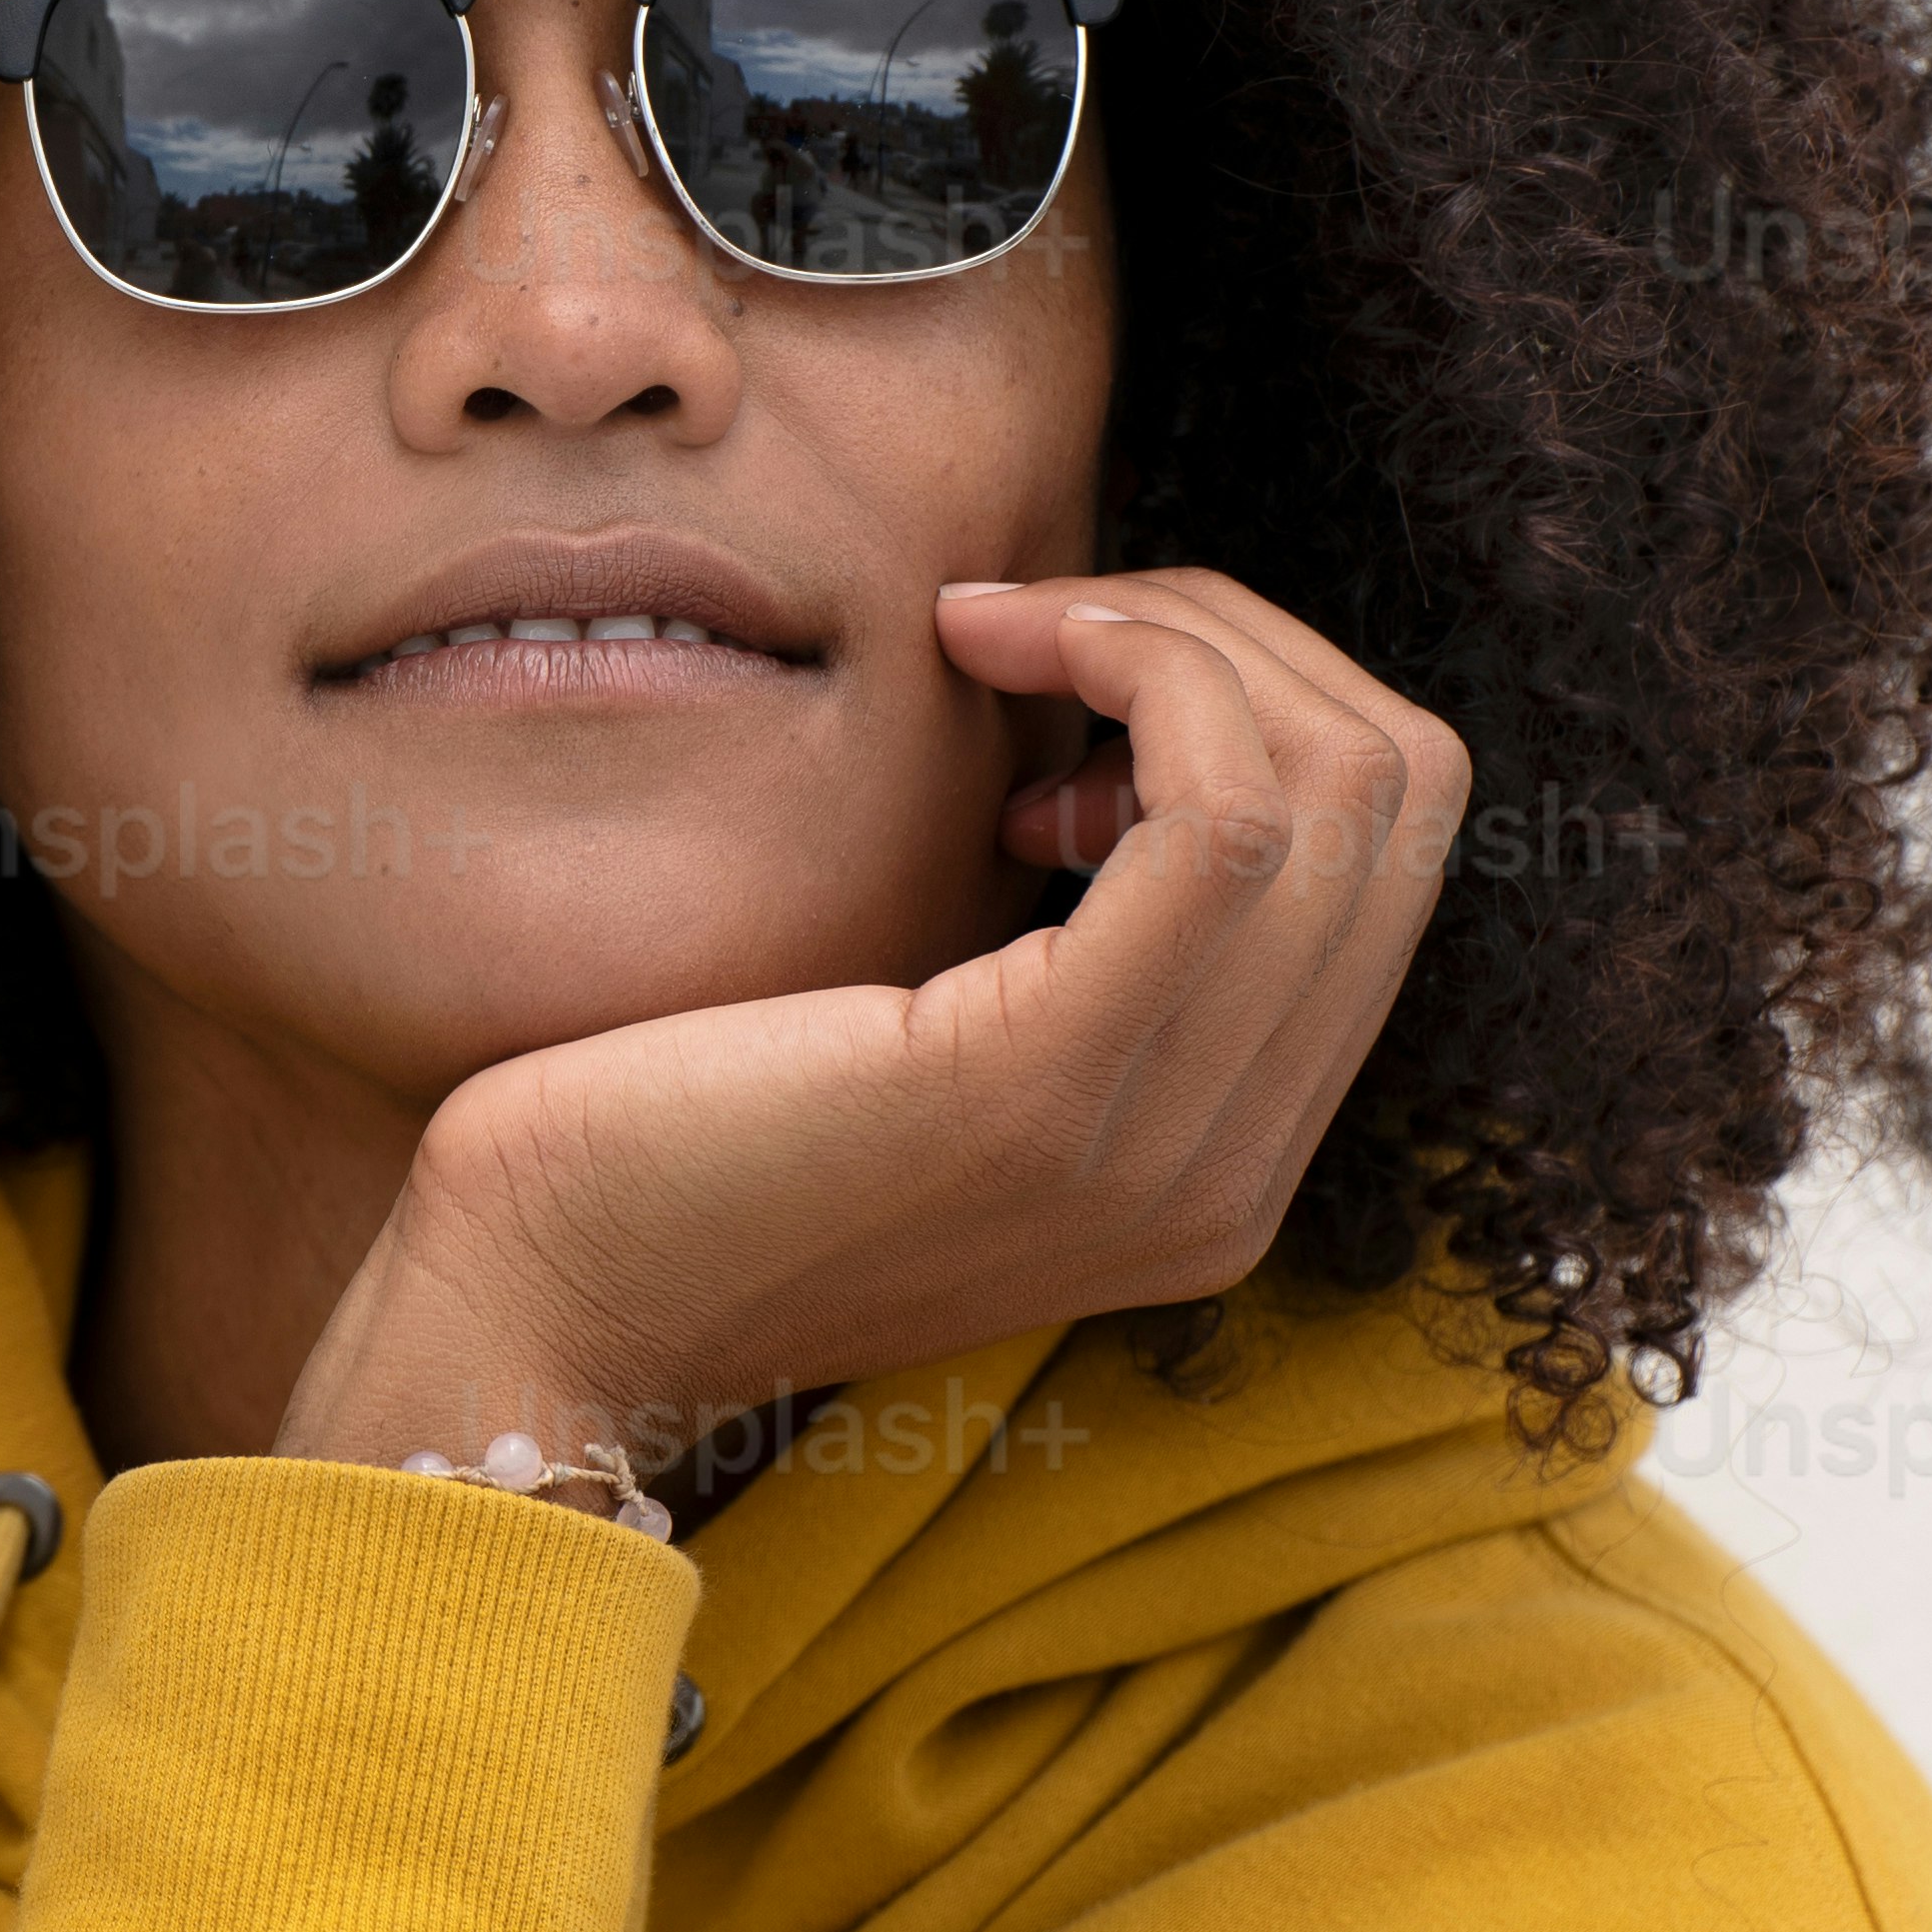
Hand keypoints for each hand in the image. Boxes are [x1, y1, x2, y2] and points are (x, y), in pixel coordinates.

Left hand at [266, 569, 1469, 1490]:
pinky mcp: (1048, 1086)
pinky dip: (1139, 666)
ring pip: (1340, 784)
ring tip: (1002, 630)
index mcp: (1219, 1160)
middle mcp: (1234, 1175)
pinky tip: (987, 641)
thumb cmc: (671, 1130)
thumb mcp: (929, 1025)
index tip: (1060, 697)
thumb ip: (1068, 933)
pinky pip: (1227, 816)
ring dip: (1181, 632)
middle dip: (1237, 639)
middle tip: (1043, 624)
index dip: (1254, 701)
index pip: (1385, 854)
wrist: (532, 1306)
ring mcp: (1161, 1146)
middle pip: (1399, 795)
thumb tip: (1125, 734)